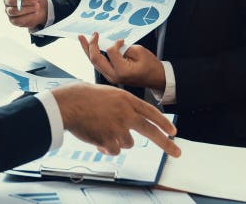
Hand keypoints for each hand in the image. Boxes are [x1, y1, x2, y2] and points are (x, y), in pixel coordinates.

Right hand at [3, 0, 46, 28]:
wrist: (42, 7)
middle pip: (10, 0)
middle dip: (24, 0)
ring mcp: (9, 10)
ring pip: (14, 11)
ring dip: (27, 9)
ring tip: (37, 6)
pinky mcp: (13, 20)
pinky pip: (18, 20)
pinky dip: (28, 17)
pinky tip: (35, 13)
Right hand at [51, 81, 179, 156]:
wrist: (68, 105)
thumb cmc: (81, 97)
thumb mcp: (106, 93)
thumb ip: (119, 105)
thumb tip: (124, 120)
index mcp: (126, 99)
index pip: (151, 112)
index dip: (163, 122)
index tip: (173, 131)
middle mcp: (126, 113)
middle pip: (151, 131)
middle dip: (166, 144)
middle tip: (177, 152)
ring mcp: (119, 127)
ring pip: (128, 143)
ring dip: (118, 141)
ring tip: (102, 131)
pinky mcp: (110, 140)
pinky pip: (113, 150)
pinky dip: (106, 147)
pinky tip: (96, 139)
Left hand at [79, 33, 165, 90]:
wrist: (156, 78)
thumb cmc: (150, 66)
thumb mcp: (139, 52)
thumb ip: (123, 48)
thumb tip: (111, 44)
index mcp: (122, 71)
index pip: (111, 52)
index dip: (115, 43)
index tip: (122, 41)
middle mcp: (114, 76)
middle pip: (95, 59)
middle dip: (90, 45)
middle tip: (88, 34)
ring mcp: (111, 78)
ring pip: (94, 62)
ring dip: (87, 49)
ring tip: (81, 38)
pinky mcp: (110, 76)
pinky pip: (99, 64)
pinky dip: (93, 55)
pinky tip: (89, 47)